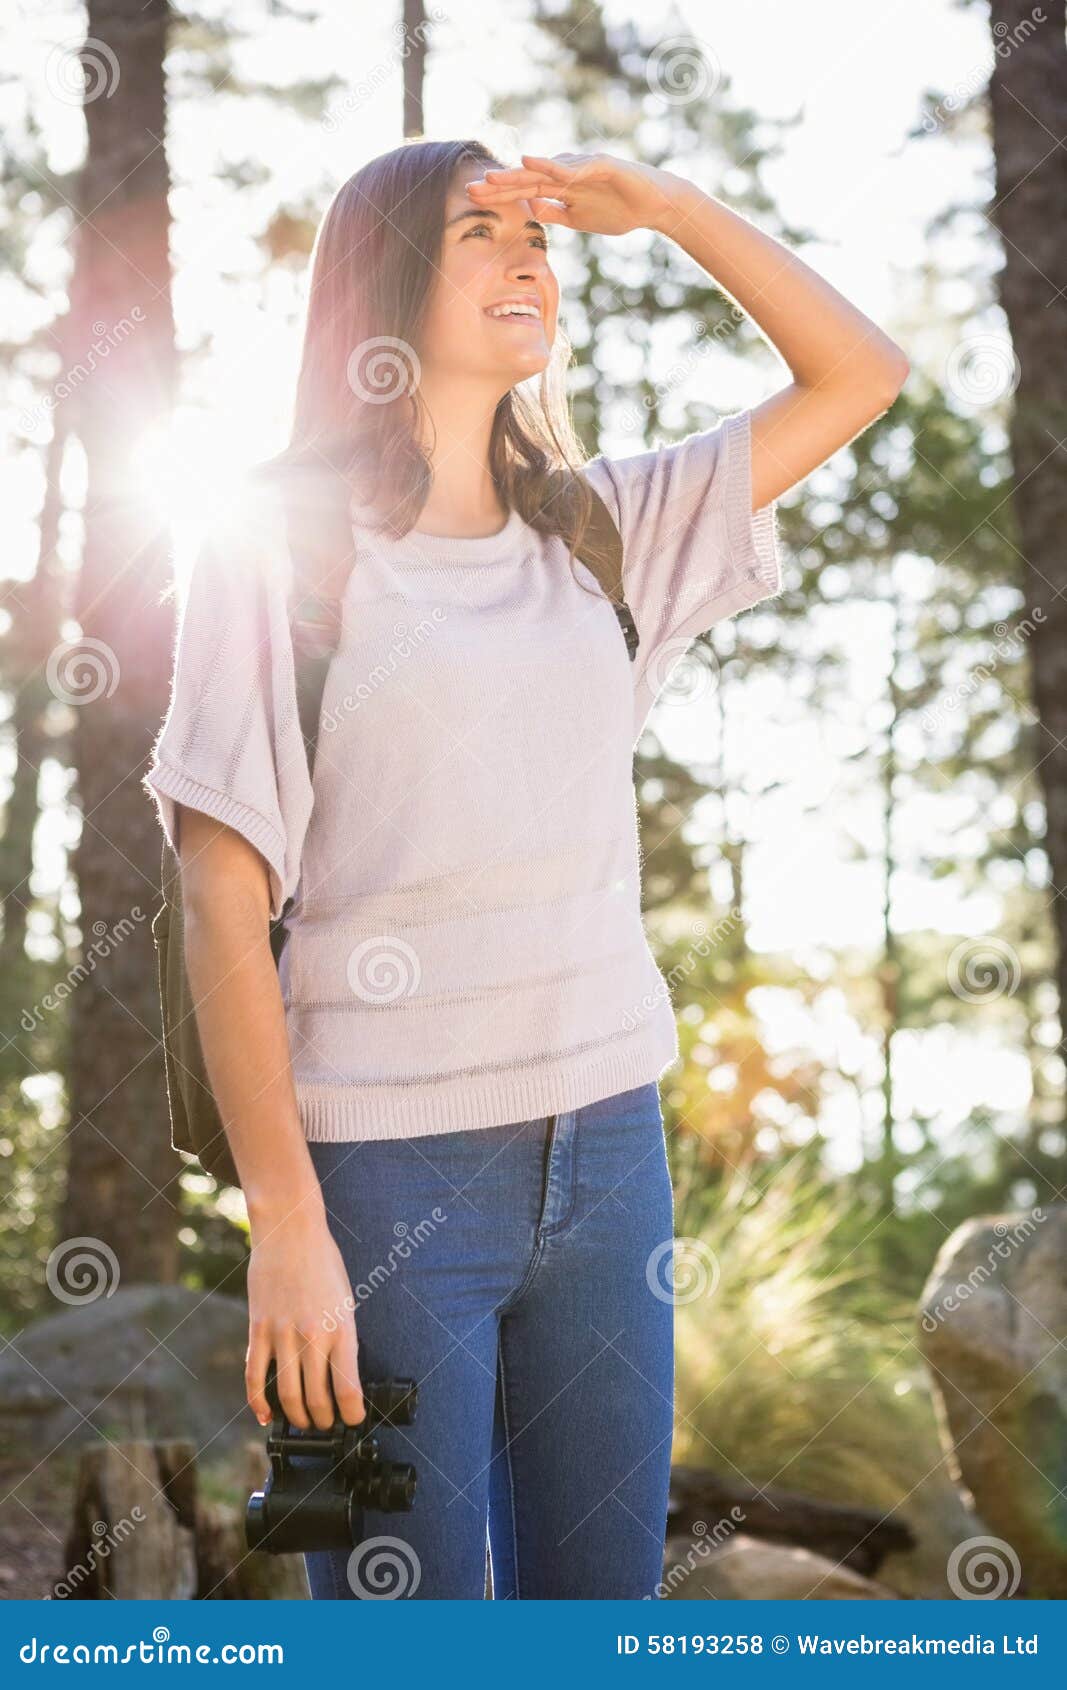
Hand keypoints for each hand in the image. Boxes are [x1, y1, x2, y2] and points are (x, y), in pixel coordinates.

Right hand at [245, 1205, 364, 1431]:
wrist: (290, 1231)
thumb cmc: (323, 1263)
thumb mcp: (345, 1300)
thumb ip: (342, 1338)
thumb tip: (340, 1376)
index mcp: (342, 1328)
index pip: (348, 1389)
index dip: (352, 1414)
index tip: (353, 1420)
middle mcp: (313, 1335)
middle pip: (317, 1399)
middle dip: (324, 1421)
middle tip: (326, 1424)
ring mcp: (282, 1334)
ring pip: (287, 1395)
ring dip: (296, 1417)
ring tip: (303, 1421)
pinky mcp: (257, 1329)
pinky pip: (255, 1376)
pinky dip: (258, 1402)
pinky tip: (265, 1415)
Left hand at [465, 152, 687, 237]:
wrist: (654, 205)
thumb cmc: (618, 210)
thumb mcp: (577, 219)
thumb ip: (554, 212)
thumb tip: (529, 209)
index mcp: (560, 188)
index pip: (523, 191)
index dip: (498, 195)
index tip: (472, 200)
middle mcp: (566, 173)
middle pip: (526, 179)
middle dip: (498, 185)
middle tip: (469, 190)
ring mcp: (582, 167)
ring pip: (543, 171)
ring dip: (516, 174)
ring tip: (491, 178)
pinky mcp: (600, 165)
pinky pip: (573, 167)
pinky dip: (552, 165)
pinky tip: (531, 163)